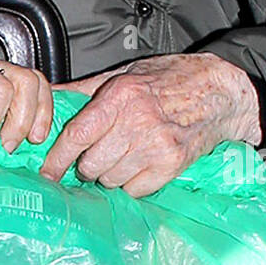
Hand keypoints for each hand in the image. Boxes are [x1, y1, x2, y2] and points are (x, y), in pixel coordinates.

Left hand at [40, 52, 260, 198]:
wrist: (218, 91)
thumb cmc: (168, 80)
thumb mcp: (124, 75)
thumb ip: (84, 90)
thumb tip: (50, 96)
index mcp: (121, 95)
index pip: (78, 135)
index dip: (57, 158)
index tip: (47, 171)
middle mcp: (137, 121)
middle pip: (91, 164)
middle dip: (85, 165)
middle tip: (94, 156)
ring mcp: (156, 146)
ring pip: (111, 180)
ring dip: (108, 175)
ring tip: (120, 157)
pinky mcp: (172, 165)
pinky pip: (135, 190)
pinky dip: (131, 183)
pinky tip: (138, 165)